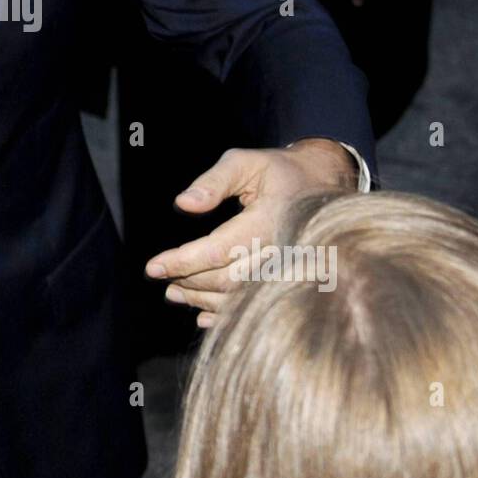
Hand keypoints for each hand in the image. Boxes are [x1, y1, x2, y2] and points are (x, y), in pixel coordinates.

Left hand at [145, 139, 356, 325]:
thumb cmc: (278, 171)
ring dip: (203, 300)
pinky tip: (203, 315)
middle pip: (228, 279)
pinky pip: (256, 305)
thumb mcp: (244, 162)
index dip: (183, 261)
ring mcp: (287, 270)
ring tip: (175, 294)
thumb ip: (213, 181)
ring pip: (239, 297)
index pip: (218, 250)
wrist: (323, 183)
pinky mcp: (289, 280)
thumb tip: (183, 204)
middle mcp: (281, 252)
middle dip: (190, 282)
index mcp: (268, 221)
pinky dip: (226, 314)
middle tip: (162, 280)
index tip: (153, 267)